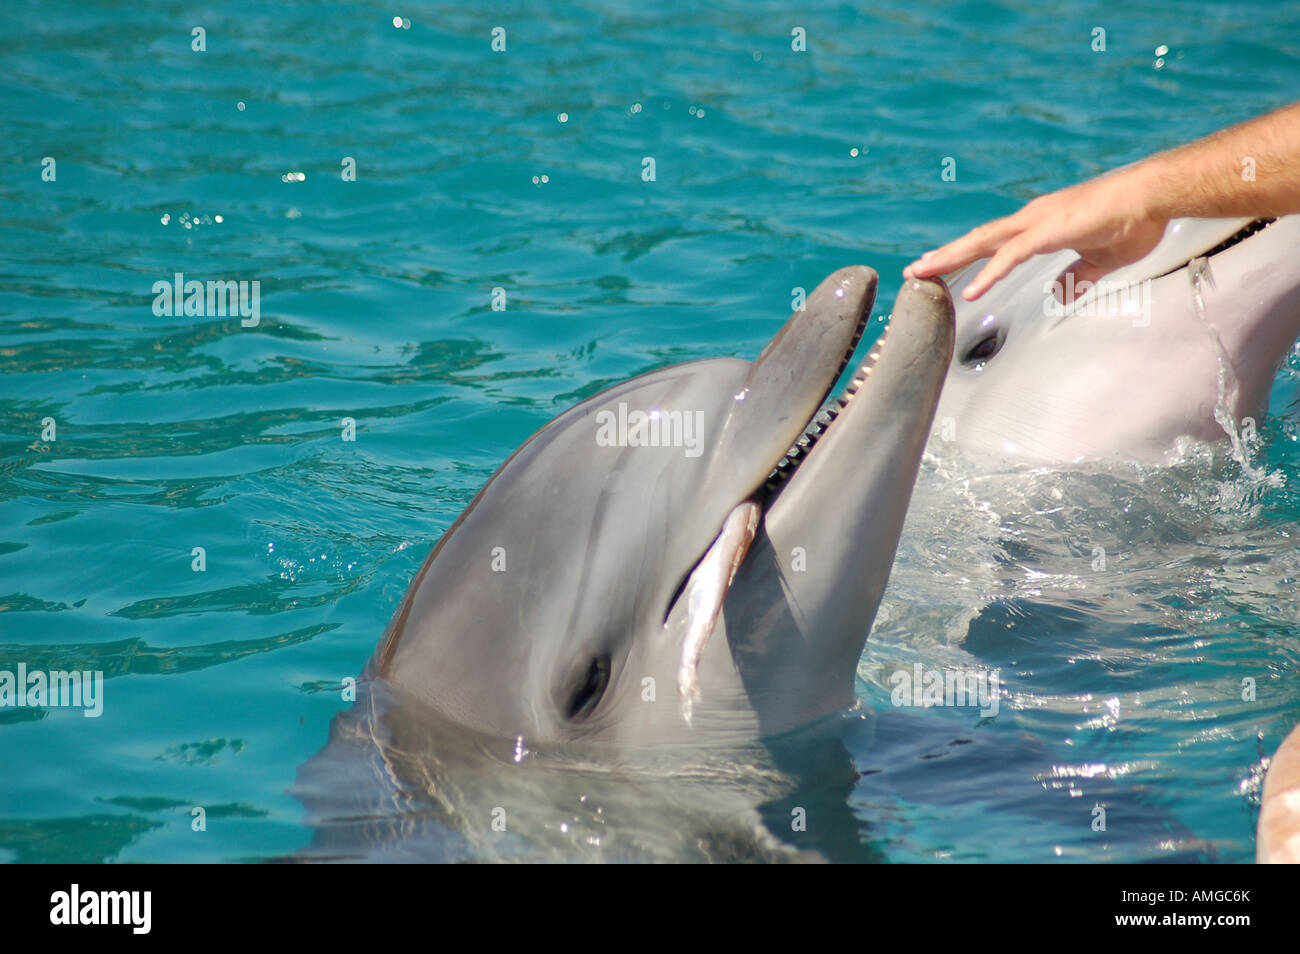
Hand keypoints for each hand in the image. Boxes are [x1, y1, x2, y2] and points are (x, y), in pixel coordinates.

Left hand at [904, 168, 1169, 301]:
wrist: (1155, 196)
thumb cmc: (1132, 221)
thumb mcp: (1099, 261)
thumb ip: (1077, 278)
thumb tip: (1063, 294)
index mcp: (1039, 226)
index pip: (992, 244)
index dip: (964, 257)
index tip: (939, 270)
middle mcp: (1031, 220)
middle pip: (977, 241)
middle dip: (944, 257)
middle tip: (912, 272)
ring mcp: (1039, 222)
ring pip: (985, 244)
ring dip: (952, 260)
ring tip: (923, 276)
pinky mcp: (1052, 230)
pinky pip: (1013, 255)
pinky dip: (990, 273)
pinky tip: (971, 290)